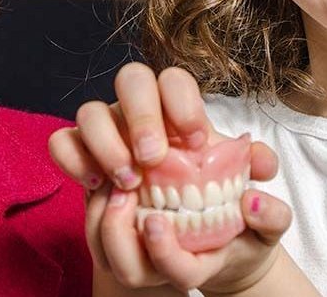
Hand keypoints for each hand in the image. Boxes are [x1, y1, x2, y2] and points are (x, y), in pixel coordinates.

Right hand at [49, 63, 296, 293]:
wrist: (191, 247)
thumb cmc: (218, 214)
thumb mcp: (251, 210)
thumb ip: (264, 187)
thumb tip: (260, 166)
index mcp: (180, 109)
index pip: (176, 79)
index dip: (184, 104)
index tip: (198, 144)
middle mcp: (140, 111)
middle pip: (131, 79)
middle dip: (142, 117)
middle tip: (154, 159)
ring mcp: (107, 131)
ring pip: (89, 111)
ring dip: (106, 144)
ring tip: (129, 183)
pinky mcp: (82, 157)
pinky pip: (62, 144)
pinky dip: (74, 160)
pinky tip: (98, 186)